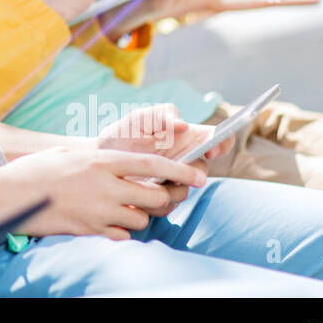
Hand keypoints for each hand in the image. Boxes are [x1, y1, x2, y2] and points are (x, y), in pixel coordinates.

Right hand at [0, 144, 206, 240]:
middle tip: (164, 196)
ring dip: (141, 216)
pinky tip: (110, 222)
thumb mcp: (70, 154)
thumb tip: (119, 165)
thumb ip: (99, 160)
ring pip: (141, 219)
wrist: (9, 196)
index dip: (180, 171)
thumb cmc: (36, 170)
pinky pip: (122, 235)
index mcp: (101, 161)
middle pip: (154, 196)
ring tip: (126, 208)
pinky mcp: (90, 230)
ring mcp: (99, 211)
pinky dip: (122, 230)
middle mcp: (105, 186)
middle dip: (164, 198)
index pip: (153, 164)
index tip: (200, 175)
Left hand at [95, 104, 228, 214]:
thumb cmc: (123, 134)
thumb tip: (183, 126)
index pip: (219, 140)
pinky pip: (166, 206)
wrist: (99, 159)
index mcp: (188, 139)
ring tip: (143, 181)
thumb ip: (161, 116)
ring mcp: (174, 183)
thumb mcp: (138, 119)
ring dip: (166, 189)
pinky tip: (134, 194)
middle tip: (171, 171)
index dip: (223, 144)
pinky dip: (153, 202)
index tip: (211, 150)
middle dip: (190, 174)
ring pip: (183, 192)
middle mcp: (186, 162)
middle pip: (202, 172)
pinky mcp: (160, 200)